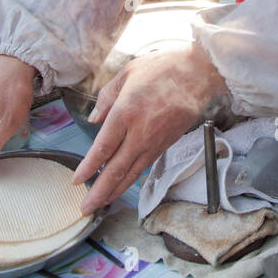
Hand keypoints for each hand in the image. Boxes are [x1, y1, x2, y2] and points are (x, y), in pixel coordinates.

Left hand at [73, 41, 227, 213]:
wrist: (201, 74)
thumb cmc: (165, 68)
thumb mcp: (128, 72)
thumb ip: (107, 96)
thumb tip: (94, 118)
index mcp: (126, 112)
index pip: (103, 148)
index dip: (89, 167)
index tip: (77, 181)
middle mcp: (140, 133)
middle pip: (117, 169)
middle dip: (99, 192)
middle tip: (85, 208)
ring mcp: (155, 141)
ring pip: (132, 173)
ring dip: (115, 191)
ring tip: (100, 204)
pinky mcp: (166, 144)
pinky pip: (145, 167)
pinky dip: (131, 180)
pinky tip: (122, 185)